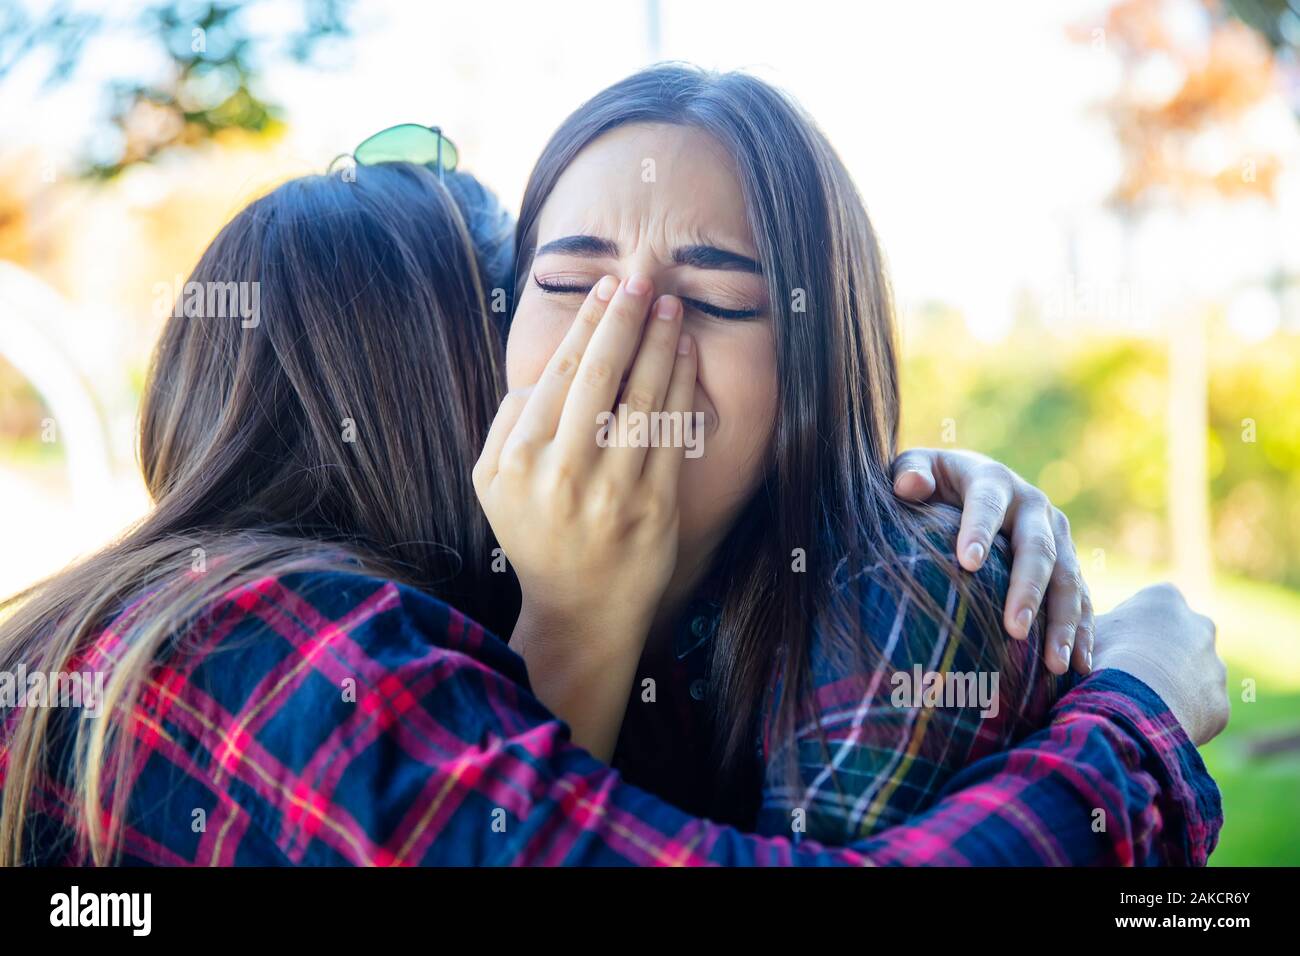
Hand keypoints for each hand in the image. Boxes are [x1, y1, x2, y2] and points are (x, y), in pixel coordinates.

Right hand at [473, 273, 696, 758]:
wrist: (580, 608)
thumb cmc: (536, 532)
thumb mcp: (493, 482)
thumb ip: (508, 421)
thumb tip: (546, 368)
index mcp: (517, 460)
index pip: (559, 374)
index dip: (588, 325)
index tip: (606, 290)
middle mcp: (562, 473)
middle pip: (601, 376)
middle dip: (626, 318)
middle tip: (644, 277)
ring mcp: (612, 492)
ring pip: (642, 398)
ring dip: (660, 343)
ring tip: (672, 305)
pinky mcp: (655, 507)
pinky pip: (672, 433)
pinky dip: (681, 387)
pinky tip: (684, 354)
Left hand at [892, 448, 1092, 675]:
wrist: (972, 481)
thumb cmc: (934, 481)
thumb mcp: (918, 466)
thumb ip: (910, 471)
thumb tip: (909, 486)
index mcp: (993, 481)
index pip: (987, 503)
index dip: (979, 530)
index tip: (968, 562)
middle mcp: (1033, 506)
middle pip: (1037, 548)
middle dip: (1028, 589)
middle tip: (1014, 629)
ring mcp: (1057, 536)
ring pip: (1067, 579)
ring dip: (1063, 622)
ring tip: (1055, 664)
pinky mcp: (1068, 563)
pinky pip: (1082, 599)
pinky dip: (1083, 632)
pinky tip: (1077, 665)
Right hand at [1091, 583, 1228, 745]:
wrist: (1130, 706)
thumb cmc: (1101, 659)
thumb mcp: (1085, 631)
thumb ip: (1096, 628)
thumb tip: (1082, 636)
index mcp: (1165, 600)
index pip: (1152, 606)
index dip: (1131, 627)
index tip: (1114, 645)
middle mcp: (1200, 626)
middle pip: (1180, 640)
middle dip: (1161, 655)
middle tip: (1127, 676)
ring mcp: (1215, 667)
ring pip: (1193, 677)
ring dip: (1173, 688)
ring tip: (1138, 706)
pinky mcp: (1220, 705)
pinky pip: (1199, 712)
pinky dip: (1181, 718)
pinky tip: (1153, 726)